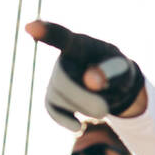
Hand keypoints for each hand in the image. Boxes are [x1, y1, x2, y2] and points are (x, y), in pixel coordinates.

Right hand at [26, 20, 144, 130]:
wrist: (113, 86)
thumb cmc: (118, 72)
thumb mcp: (124, 71)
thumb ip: (111, 72)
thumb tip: (90, 81)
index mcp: (80, 44)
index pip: (61, 36)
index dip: (46, 32)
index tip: (30, 27)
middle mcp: (62, 58)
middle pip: (61, 80)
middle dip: (82, 99)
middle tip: (104, 111)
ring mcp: (55, 77)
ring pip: (59, 99)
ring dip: (84, 108)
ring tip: (102, 105)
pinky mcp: (53, 96)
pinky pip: (53, 111)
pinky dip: (66, 121)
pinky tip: (79, 127)